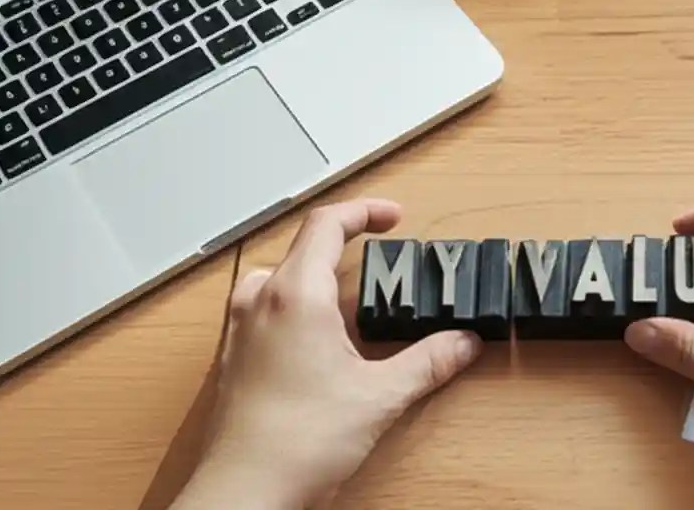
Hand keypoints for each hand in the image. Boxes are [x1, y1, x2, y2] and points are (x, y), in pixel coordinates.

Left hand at [171, 199, 482, 509]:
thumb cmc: (295, 443)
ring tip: (346, 297)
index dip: (365, 211)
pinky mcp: (232, 360)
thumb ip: (428, 362)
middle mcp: (259, 303)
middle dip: (343, 243)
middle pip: (301, 247)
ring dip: (314, 275)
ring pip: (277, 278)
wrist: (245, 493)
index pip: (327, 224)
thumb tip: (461, 344)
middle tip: (376, 254)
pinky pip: (262, 311)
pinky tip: (317, 341)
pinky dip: (293, 308)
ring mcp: (239, 331)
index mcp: (295, 295)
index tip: (392, 216)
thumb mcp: (380, 396)